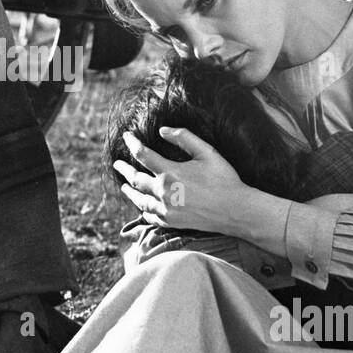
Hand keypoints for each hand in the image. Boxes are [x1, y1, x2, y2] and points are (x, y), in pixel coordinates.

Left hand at [112, 127, 249, 234]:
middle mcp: (163, 192)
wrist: (235, 210)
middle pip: (135, 179)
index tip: (127, 136)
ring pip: (140, 200)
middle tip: (117, 164)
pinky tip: (143, 206)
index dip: (132, 143)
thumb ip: (184, 138)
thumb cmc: (224, 178)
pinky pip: (151, 216)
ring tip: (124, 186)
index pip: (143, 155)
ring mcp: (166, 209)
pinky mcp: (172, 222)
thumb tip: (162, 130)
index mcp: (170, 172)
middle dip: (124, 169)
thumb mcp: (207, 152)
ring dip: (130, 191)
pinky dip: (144, 209)